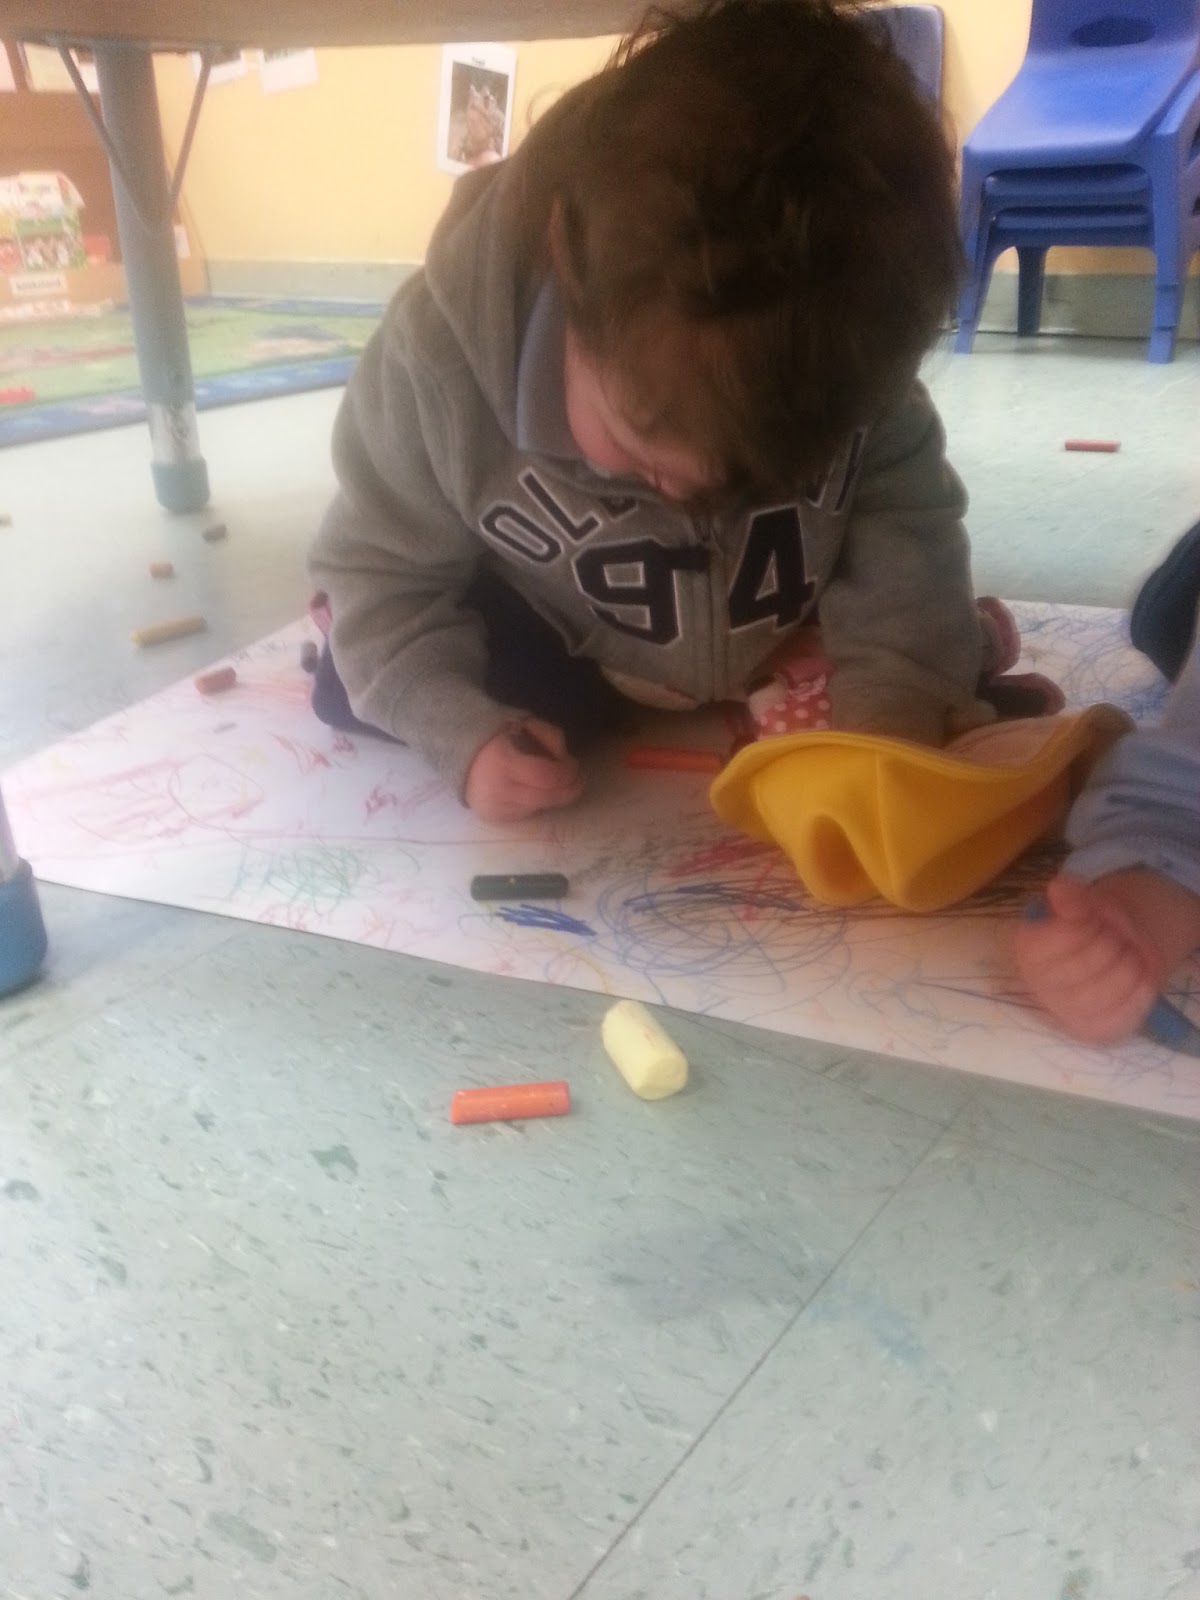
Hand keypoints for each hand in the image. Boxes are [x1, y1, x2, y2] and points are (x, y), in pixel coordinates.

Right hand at [464, 719, 583, 822]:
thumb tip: (567, 760)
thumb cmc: (500, 740)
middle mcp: (498, 790)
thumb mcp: (526, 725)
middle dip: (570, 789)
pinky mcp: (495, 818)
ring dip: (554, 796)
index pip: (547, 777)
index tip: (576, 766)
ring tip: (552, 781)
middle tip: (577, 780)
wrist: (463, 759)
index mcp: (504, 762)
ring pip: (541, 807)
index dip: (569, 774)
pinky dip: (537, 802)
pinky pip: (528, 813)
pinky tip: (532, 790)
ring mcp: (496, 808)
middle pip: (548, 798)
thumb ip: (551, 737)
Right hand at [1012, 872, 1166, 1043]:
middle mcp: (1037, 985)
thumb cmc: (1092, 928)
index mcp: (1028, 949)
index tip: (1096, 920)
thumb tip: (1058, 888)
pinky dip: (1140, 991)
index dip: (1090, 926)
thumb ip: (1073, 896)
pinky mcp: (1091, 1030)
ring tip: (1127, 957)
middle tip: (1117, 938)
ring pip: (1108, 990)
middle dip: (1113, 945)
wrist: (1110, 957)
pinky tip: (1136, 978)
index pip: (1062, 939)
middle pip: (1087, 964)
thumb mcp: (1085, 903)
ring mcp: (1064, 1012)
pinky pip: (1125, 1012)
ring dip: (1129, 966)